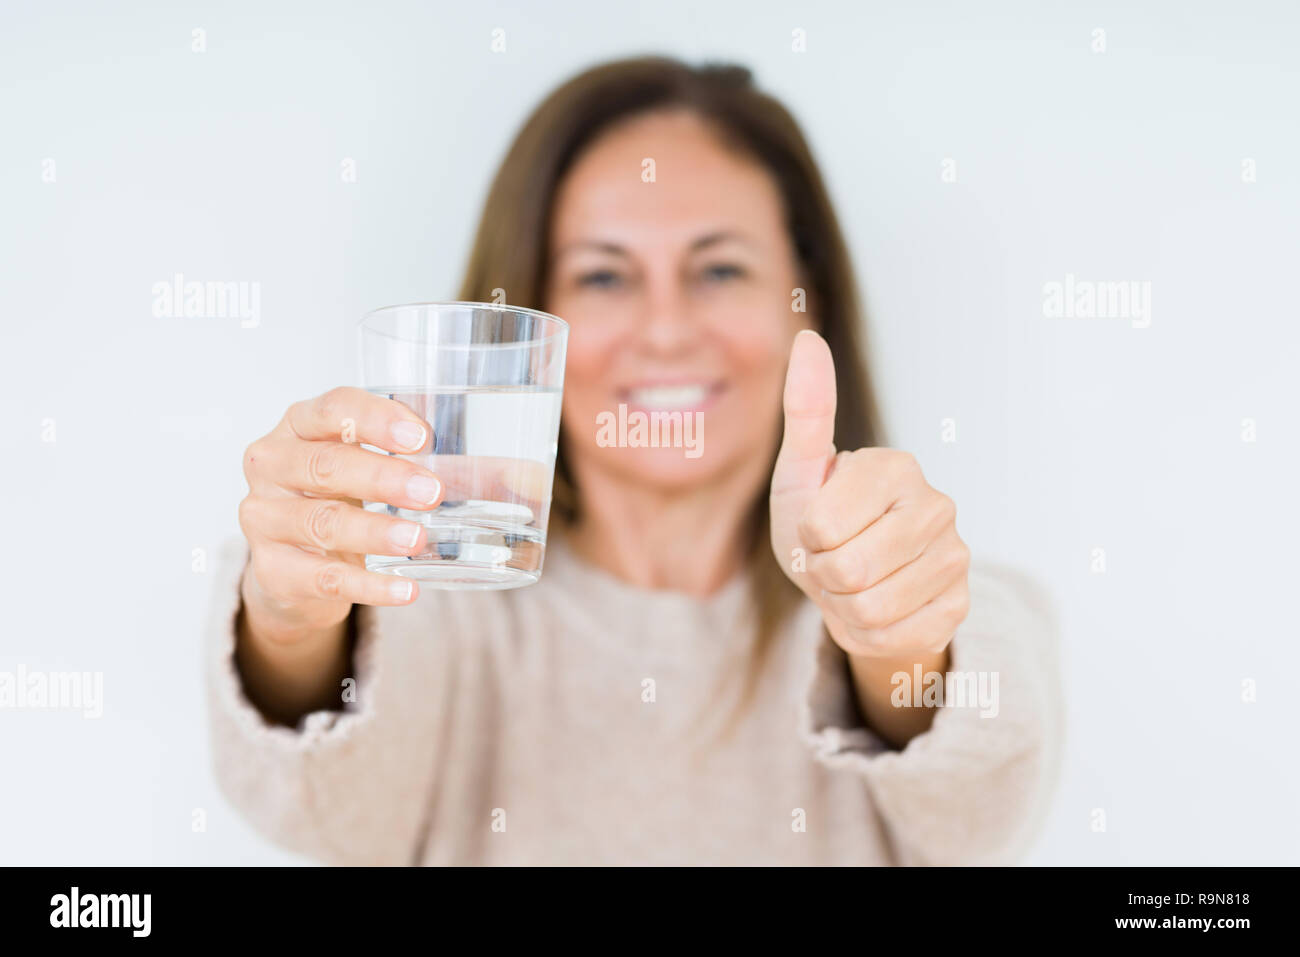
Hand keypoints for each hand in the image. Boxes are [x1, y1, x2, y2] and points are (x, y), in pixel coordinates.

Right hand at [238, 386, 443, 644]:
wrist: (289, 568)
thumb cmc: (337, 498)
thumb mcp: (368, 469)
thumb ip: (426, 462)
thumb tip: (517, 475)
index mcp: (299, 426)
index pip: (332, 409)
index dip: (376, 419)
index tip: (421, 437)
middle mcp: (272, 465)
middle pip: (326, 465)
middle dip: (382, 478)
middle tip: (432, 494)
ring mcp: (264, 519)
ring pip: (323, 523)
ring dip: (375, 532)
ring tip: (417, 539)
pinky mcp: (272, 571)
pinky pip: (324, 579)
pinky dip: (370, 587)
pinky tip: (406, 590)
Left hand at [768, 331, 970, 658]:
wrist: (853, 585)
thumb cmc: (820, 521)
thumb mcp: (799, 472)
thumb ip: (805, 410)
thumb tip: (807, 338)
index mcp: (895, 467)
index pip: (821, 527)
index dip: (805, 540)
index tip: (817, 528)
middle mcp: (937, 505)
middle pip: (848, 572)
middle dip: (824, 577)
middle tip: (833, 561)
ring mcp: (957, 556)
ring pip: (870, 610)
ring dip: (844, 608)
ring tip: (853, 584)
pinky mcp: (960, 605)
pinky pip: (894, 637)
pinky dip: (869, 633)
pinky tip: (878, 607)